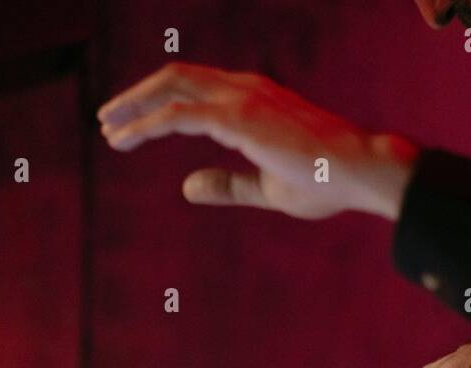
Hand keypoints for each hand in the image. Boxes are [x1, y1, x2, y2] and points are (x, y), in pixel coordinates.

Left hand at [98, 62, 417, 219]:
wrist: (361, 172)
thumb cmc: (327, 183)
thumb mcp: (267, 187)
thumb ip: (227, 185)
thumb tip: (186, 187)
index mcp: (257, 99)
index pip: (198, 88)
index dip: (162, 103)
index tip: (134, 126)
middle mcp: (247, 88)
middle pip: (177, 77)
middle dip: (138, 97)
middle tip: (109, 120)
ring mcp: (242, 98)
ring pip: (171, 87)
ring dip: (134, 106)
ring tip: (108, 128)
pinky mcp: (238, 117)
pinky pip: (178, 115)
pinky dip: (146, 125)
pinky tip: (125, 140)